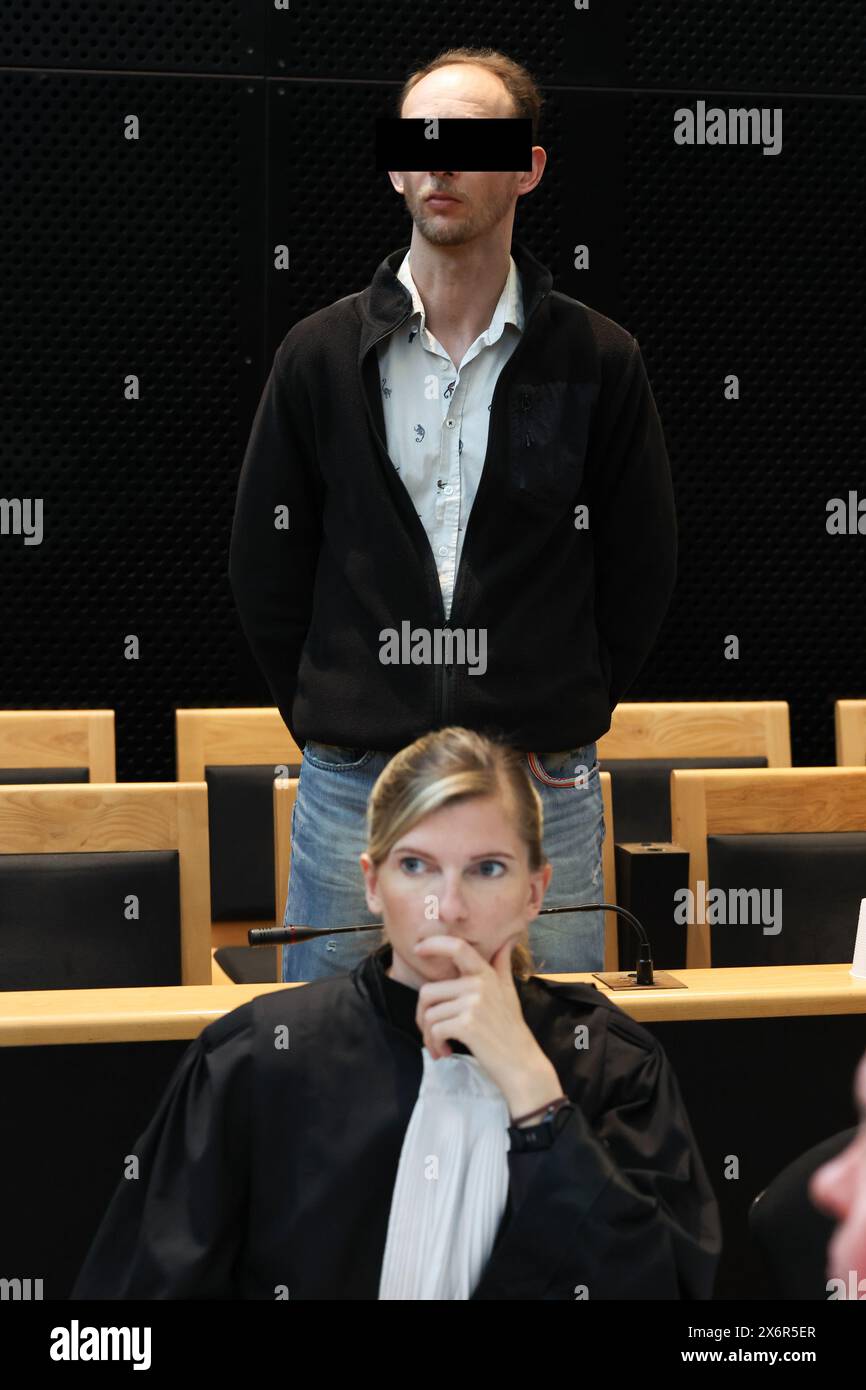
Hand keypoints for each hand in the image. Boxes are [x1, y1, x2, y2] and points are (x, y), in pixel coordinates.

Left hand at [414, 935, 561, 1119]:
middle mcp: (479, 985)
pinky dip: (434, 1045)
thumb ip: (501, 966)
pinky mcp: (467, 1025)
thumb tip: (506, 941)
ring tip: (440, 1046)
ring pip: (429, 1014)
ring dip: (428, 1035)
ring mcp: (473, 1004)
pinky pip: (434, 1030)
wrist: (521, 1064)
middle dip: (422, 1016)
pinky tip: (446, 1052)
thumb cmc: (511, 1029)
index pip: (457, 947)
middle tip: (432, 1032)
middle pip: (428, 991)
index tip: (418, 949)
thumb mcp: (508, 992)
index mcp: (485, 974)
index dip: (434, 944)